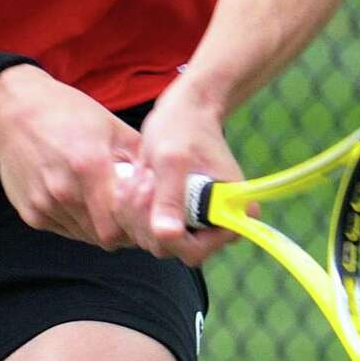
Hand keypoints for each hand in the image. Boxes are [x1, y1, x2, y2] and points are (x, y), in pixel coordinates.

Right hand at [0, 65, 139, 250]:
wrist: (13, 111)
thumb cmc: (66, 113)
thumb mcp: (110, 125)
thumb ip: (139, 156)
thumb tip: (164, 182)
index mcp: (90, 167)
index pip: (120, 225)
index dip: (135, 227)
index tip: (143, 218)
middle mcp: (64, 191)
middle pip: (104, 236)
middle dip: (121, 231)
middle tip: (128, 214)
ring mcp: (44, 204)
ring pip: (84, 236)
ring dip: (99, 227)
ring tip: (103, 203)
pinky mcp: (30, 212)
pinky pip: (64, 229)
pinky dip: (77, 222)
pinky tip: (79, 199)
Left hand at [117, 76, 244, 265]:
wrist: (183, 110)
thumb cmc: (183, 127)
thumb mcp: (172, 158)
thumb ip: (170, 196)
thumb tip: (166, 236)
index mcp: (228, 212)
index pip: (198, 250)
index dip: (171, 236)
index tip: (156, 196)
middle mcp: (213, 223)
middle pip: (171, 248)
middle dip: (147, 216)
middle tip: (146, 179)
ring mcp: (191, 221)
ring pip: (152, 240)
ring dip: (136, 209)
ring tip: (142, 174)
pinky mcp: (172, 216)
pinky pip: (142, 228)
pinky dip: (130, 207)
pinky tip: (136, 179)